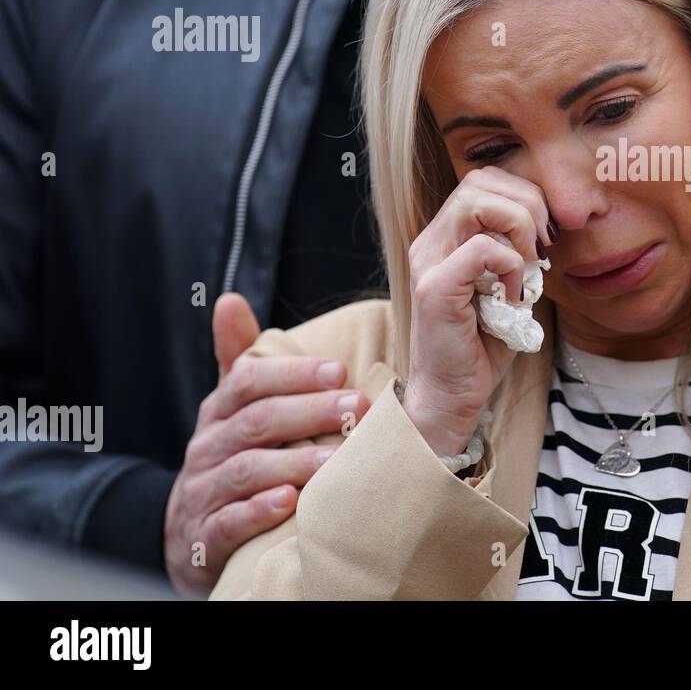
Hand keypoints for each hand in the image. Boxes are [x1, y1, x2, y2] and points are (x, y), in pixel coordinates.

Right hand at [163, 293, 371, 596]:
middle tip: (356, 408)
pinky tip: (289, 504)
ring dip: (293, 463)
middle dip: (308, 413)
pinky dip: (257, 512)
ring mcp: (202, 494)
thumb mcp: (230, 409)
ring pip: (245, 471)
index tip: (338, 370)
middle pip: (256, 422)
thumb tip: (229, 300)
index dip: (292, 374)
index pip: (248, 382)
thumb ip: (238, 358)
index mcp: (218, 413)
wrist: (187, 536)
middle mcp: (207, 448)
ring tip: (336, 462)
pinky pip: (227, 523)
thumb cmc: (229, 459)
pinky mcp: (203, 538)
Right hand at [402, 166, 554, 456]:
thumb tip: (551, 231)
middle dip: (527, 204)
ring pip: (476, 201)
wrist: (452, 397)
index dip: (523, 195)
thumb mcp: (508, 288)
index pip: (483, 180)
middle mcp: (431, 242)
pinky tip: (514, 297)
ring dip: (518, 228)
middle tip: (543, 246)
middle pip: (479, 179)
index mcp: (446, 237)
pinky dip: (510, 266)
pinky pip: (483, 248)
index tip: (546, 236)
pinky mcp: (435, 288)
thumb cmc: (482, 346)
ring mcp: (428, 262)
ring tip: (528, 265)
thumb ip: (518, 254)